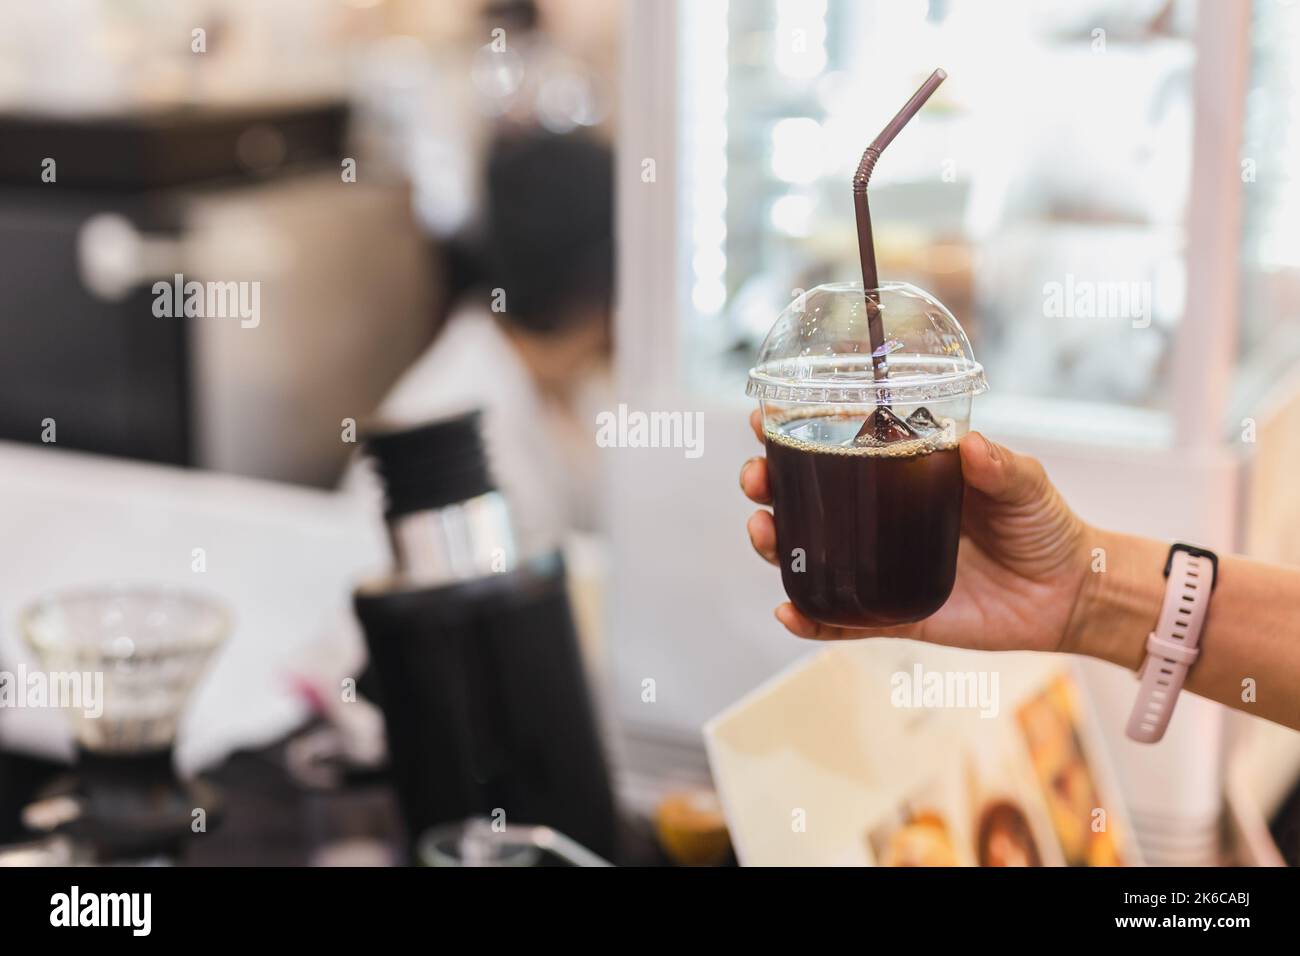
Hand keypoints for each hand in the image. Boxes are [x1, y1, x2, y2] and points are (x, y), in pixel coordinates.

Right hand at [740, 409, 1091, 652]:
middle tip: (757, 480)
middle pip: (804, 501)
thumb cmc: (1043, 525)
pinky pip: (840, 621)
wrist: (1069, 592)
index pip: (837, 448)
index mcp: (902, 475)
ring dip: (775, 545)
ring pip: (808, 557)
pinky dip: (810, 619)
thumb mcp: (1026, 483)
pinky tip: (788, 612)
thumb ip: (1001, 465)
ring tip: (765, 533)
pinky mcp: (892, 614)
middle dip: (767, 487)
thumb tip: (972, 445)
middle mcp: (879, 519)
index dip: (795, 432)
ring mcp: (879, 567)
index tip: (764, 418)